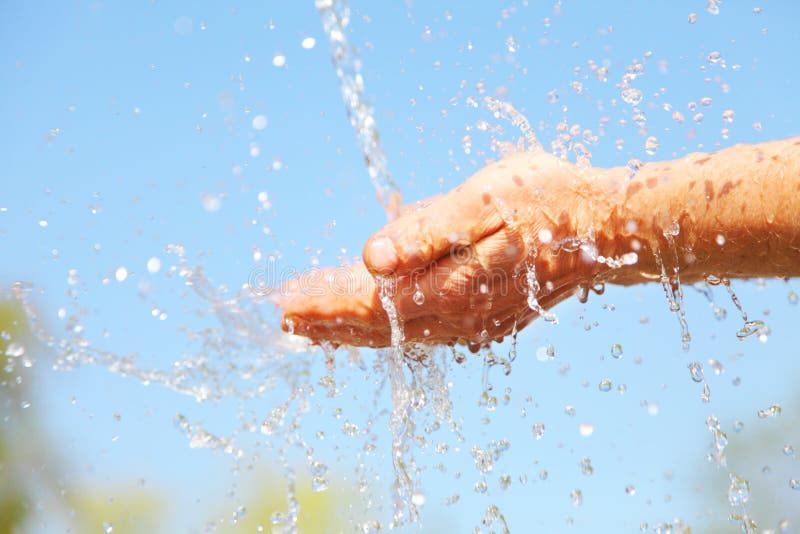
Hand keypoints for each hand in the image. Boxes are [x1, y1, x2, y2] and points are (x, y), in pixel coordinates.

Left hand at [278, 151, 624, 347]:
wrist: (609, 228)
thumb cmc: (544, 201)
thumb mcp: (483, 201)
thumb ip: (426, 232)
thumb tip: (370, 260)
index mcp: (448, 290)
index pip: (368, 305)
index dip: (323, 303)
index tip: (283, 302)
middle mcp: (456, 318)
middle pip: (377, 325)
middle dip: (327, 319)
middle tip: (285, 316)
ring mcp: (473, 323)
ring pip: (398, 331)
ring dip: (352, 326)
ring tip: (313, 323)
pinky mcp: (486, 318)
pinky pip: (422, 328)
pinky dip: (388, 324)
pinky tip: (375, 317)